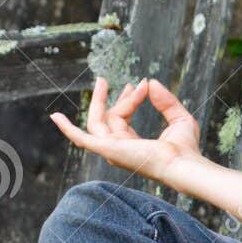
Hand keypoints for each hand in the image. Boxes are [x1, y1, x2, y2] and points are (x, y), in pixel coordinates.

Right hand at [48, 76, 203, 185]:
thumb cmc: (186, 150)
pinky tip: (55, 117)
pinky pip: (82, 139)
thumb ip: (165, 101)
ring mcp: (112, 151)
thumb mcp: (178, 118)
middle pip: (107, 119)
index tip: (143, 84)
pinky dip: (67, 128)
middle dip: (106, 98)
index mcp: (132, 146)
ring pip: (98, 121)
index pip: (121, 119)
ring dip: (100, 100)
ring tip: (103, 81)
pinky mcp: (109, 149)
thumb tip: (151, 82)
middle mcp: (119, 150)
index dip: (130, 99)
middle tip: (104, 79)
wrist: (184, 163)